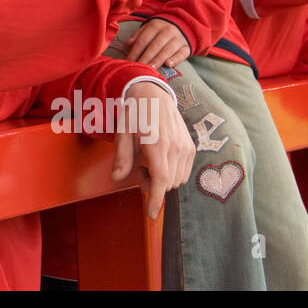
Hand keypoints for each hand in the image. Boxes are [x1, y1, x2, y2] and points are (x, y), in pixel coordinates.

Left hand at [110, 83, 193, 218]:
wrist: (152, 93)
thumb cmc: (134, 112)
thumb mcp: (122, 133)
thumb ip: (122, 157)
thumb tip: (117, 178)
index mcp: (157, 144)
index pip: (161, 180)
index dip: (156, 199)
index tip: (152, 213)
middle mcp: (175, 147)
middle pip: (168, 183)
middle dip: (153, 185)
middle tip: (140, 170)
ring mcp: (186, 147)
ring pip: (177, 179)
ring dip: (163, 180)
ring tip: (149, 163)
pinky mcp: (191, 147)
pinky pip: (184, 171)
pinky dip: (172, 173)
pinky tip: (161, 161)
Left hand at [126, 18, 191, 67]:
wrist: (183, 25)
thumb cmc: (161, 29)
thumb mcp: (149, 27)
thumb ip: (139, 35)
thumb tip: (129, 43)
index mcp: (156, 25)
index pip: (143, 40)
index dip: (135, 51)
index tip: (129, 61)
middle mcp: (168, 31)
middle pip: (154, 46)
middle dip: (145, 58)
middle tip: (138, 68)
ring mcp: (178, 39)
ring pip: (167, 50)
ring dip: (157, 60)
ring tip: (150, 69)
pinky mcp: (187, 47)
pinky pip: (182, 54)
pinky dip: (175, 59)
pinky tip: (168, 65)